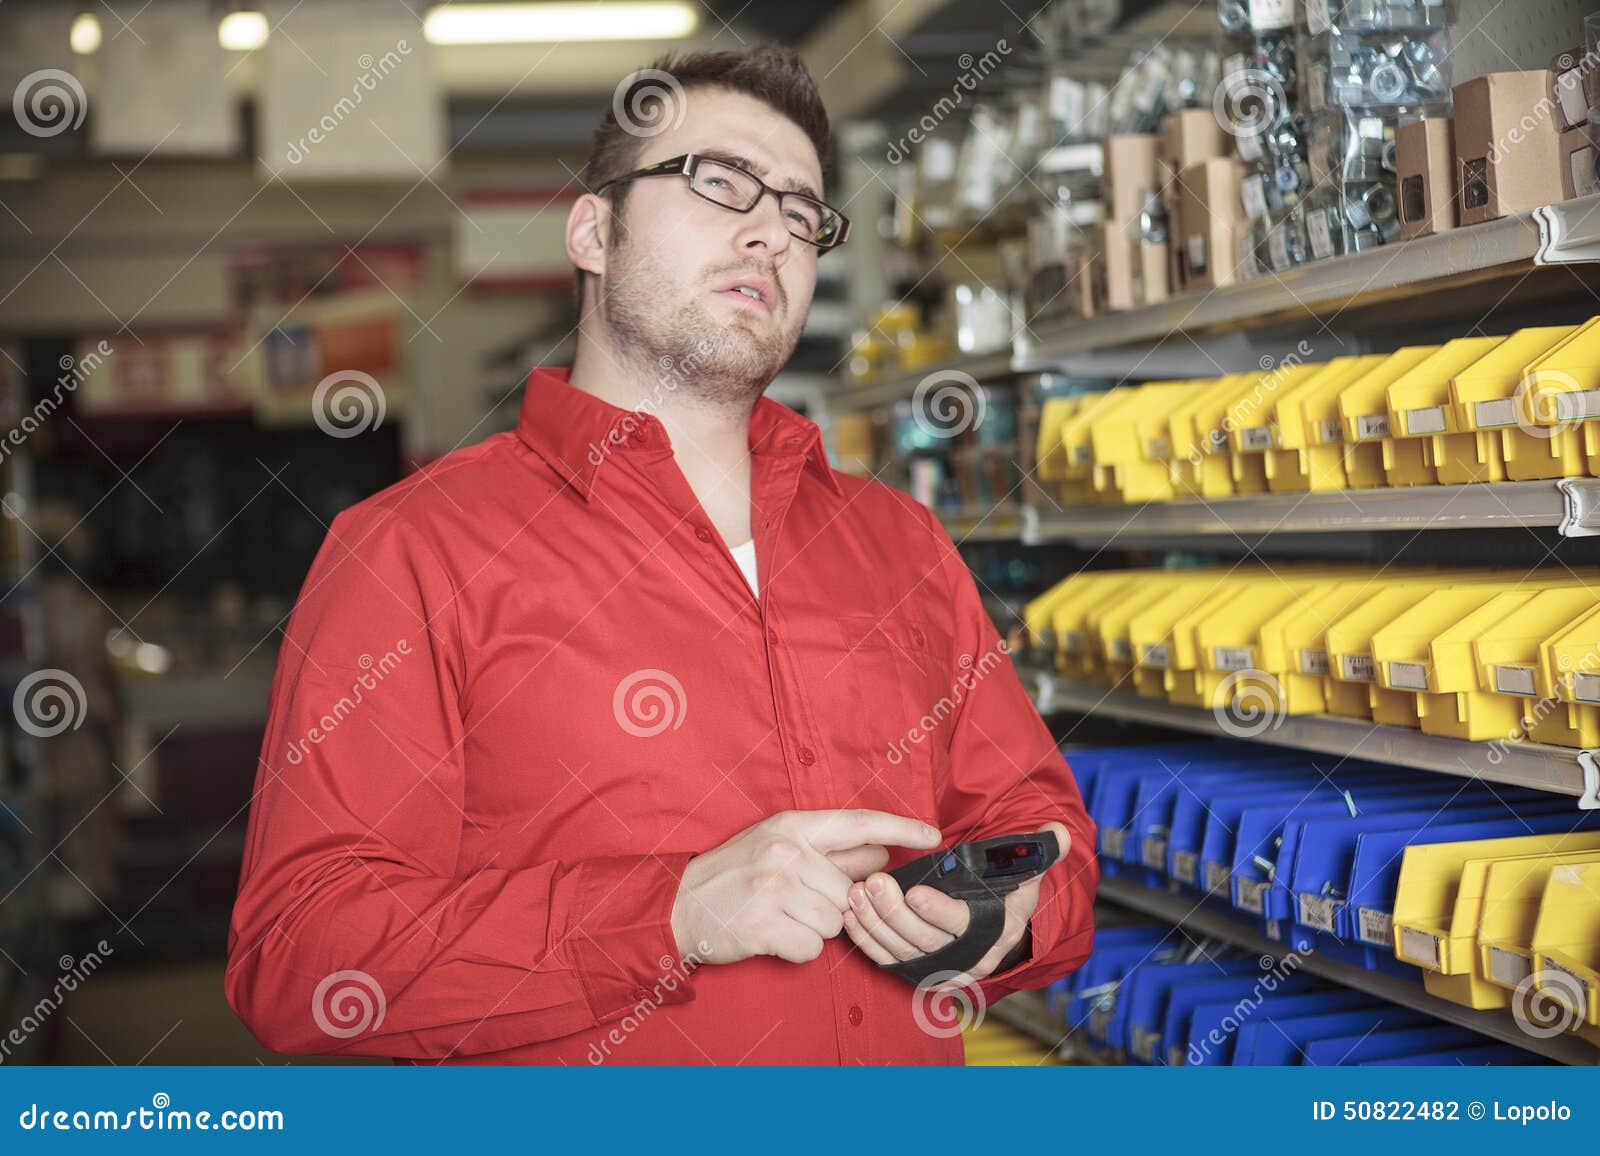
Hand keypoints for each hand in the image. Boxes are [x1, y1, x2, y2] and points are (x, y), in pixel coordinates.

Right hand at [670, 809, 940, 965]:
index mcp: (792, 826)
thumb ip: (830, 849)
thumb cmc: (733, 875)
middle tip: (795, 903)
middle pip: (851, 891)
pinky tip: (771, 935)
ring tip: (779, 917)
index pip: (859, 821)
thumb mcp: (777, 845)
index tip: (932, 834)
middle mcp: (786, 851)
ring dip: (813, 929)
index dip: (900, 827)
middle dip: (834, 906)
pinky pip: (811, 948)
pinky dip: (795, 950)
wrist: (678, 906)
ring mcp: (774, 887)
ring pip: (835, 923)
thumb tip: (881, 849)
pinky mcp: (764, 924)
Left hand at [842, 821, 1069, 990]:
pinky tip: (852, 918)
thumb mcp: (1027, 869)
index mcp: (997, 933)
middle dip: (896, 912)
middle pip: (927, 941)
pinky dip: (867, 942)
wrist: (995, 923)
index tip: (915, 891)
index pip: (965, 926)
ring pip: (903, 952)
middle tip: (874, 883)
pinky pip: (889, 961)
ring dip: (876, 924)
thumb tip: (1058, 833)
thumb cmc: (1005, 891)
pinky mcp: (918, 972)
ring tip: (857, 894)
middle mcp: (970, 958)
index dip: (940, 911)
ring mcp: (942, 969)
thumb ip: (1041, 849)